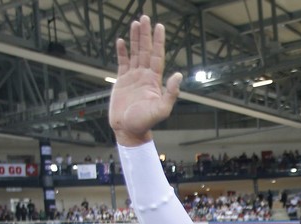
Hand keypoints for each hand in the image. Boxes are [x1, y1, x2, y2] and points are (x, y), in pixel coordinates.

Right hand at [109, 16, 182, 146]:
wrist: (128, 130)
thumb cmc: (145, 122)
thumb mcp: (161, 109)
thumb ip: (171, 93)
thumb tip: (178, 75)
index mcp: (154, 80)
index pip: (157, 56)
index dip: (158, 41)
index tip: (160, 27)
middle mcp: (144, 76)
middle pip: (145, 50)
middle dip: (146, 34)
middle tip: (146, 17)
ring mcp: (133, 77)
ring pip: (135, 53)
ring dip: (135, 39)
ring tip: (136, 24)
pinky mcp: (122, 81)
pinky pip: (122, 62)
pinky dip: (122, 52)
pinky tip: (122, 41)